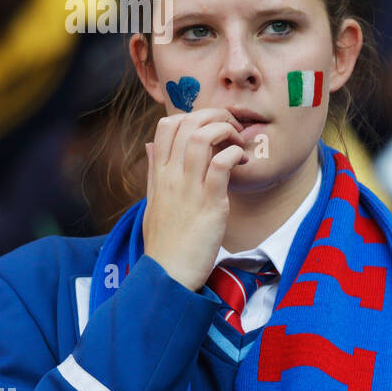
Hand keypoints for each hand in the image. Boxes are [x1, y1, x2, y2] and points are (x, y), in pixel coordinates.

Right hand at [141, 108, 245, 290]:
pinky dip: (235, 154)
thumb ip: (153, 172)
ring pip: (201, 138)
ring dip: (226, 131)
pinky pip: (222, 164)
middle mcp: (170, 176)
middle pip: (186, 123)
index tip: (211, 128)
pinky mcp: (210, 203)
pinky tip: (243, 161)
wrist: (168, 274)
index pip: (166, 126)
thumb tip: (148, 146)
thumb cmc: (165, 241)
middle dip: (214, 115)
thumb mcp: (152, 201)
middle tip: (233, 128)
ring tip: (239, 142)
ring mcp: (189, 188)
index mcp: (158, 174)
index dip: (192, 116)